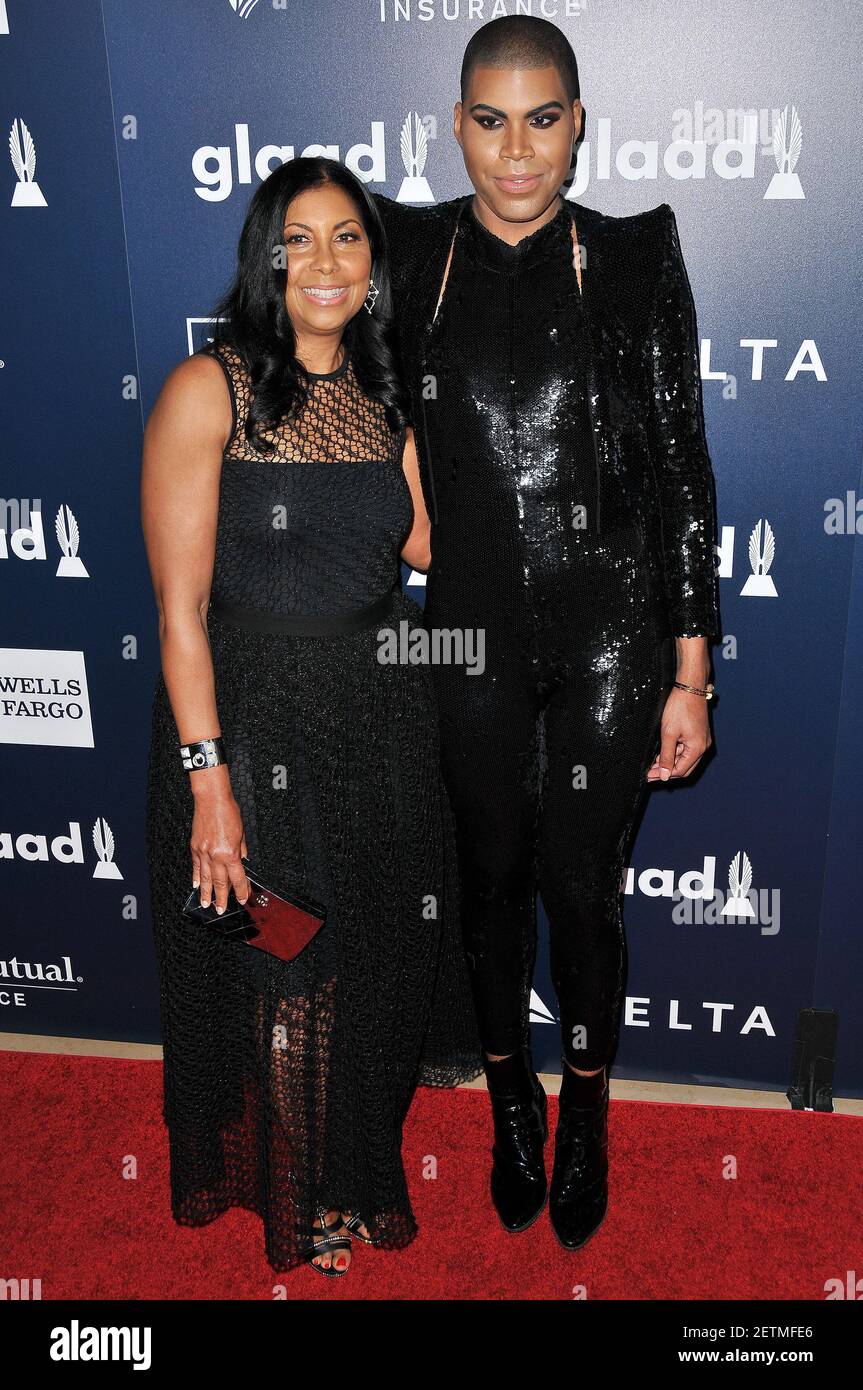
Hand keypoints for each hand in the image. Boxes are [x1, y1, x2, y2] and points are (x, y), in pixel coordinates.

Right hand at [189, 783, 249, 911]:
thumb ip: (241, 851)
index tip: (243, 899)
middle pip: (219, 882)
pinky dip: (195, 877)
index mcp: (230, 853)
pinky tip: (195, 885)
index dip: (240, 890)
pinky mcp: (195, 847)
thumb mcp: (242, 834)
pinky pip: (195, 866)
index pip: (237, 878)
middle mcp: (215, 856)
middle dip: (221, 898)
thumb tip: (242, 863)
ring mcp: (203, 852)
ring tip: (206, 904)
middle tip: (221, 910)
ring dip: (205, 893)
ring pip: (204, 878)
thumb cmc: (229, 813)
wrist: (211, 800)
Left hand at [646, 686, 711, 781]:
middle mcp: (703, 746)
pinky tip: (662, 751)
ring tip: (653, 762)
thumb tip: (664, 775)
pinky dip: (675, 752)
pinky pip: (686, 749)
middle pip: (684, 768)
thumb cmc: (680, 707)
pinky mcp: (698, 734)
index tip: (649, 776)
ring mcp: (702, 740)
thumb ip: (666, 756)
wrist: (689, 687)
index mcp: (697, 748)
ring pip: (685, 759)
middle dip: (667, 771)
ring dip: (670, 761)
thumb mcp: (669, 734)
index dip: (663, 775)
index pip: (679, 771)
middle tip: (650, 773)